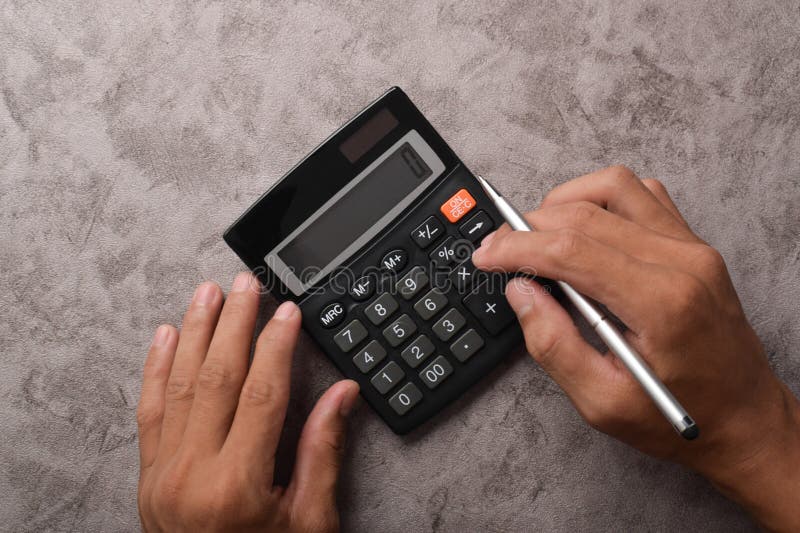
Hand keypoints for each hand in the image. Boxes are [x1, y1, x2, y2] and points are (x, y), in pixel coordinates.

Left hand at [136, 273, 359, 531]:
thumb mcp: (310, 521)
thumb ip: (323, 452)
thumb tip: (342, 394)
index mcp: (238, 485)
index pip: (261, 394)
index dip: (277, 346)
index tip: (287, 312)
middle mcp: (193, 473)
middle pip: (217, 378)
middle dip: (234, 324)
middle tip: (247, 284)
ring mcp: (163, 473)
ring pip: (179, 385)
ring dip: (195, 332)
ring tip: (208, 293)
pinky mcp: (148, 476)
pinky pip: (149, 411)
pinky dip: (156, 368)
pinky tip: (166, 335)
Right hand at [471, 166, 799, 529]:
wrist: (745, 419)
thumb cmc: (683, 417)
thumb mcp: (604, 404)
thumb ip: (554, 345)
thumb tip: (520, 292)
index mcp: (661, 304)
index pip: (572, 249)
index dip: (518, 247)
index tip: (487, 255)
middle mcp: (682, 263)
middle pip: (586, 213)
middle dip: (529, 226)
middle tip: (501, 250)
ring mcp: (692, 247)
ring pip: (615, 186)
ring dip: (564, 202)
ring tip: (538, 235)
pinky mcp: (694, 244)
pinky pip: (643, 193)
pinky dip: (602, 198)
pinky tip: (584, 227)